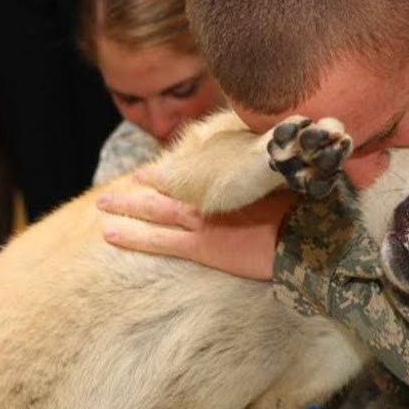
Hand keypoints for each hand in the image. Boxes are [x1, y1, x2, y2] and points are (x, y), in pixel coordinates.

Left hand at [97, 169, 293, 280]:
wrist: (305, 238)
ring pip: (154, 211)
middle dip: (142, 187)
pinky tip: (109, 234)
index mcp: (228, 181)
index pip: (192, 174)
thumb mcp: (287, 184)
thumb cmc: (304, 210)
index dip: (172, 172)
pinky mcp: (199, 247)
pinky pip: (157, 241)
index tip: (155, 170)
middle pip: (167, 189)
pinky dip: (132, 236)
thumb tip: (274, 160)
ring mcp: (200, 222)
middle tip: (121, 186)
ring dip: (126, 206)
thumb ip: (271, 175)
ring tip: (103, 204)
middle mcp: (209, 197)